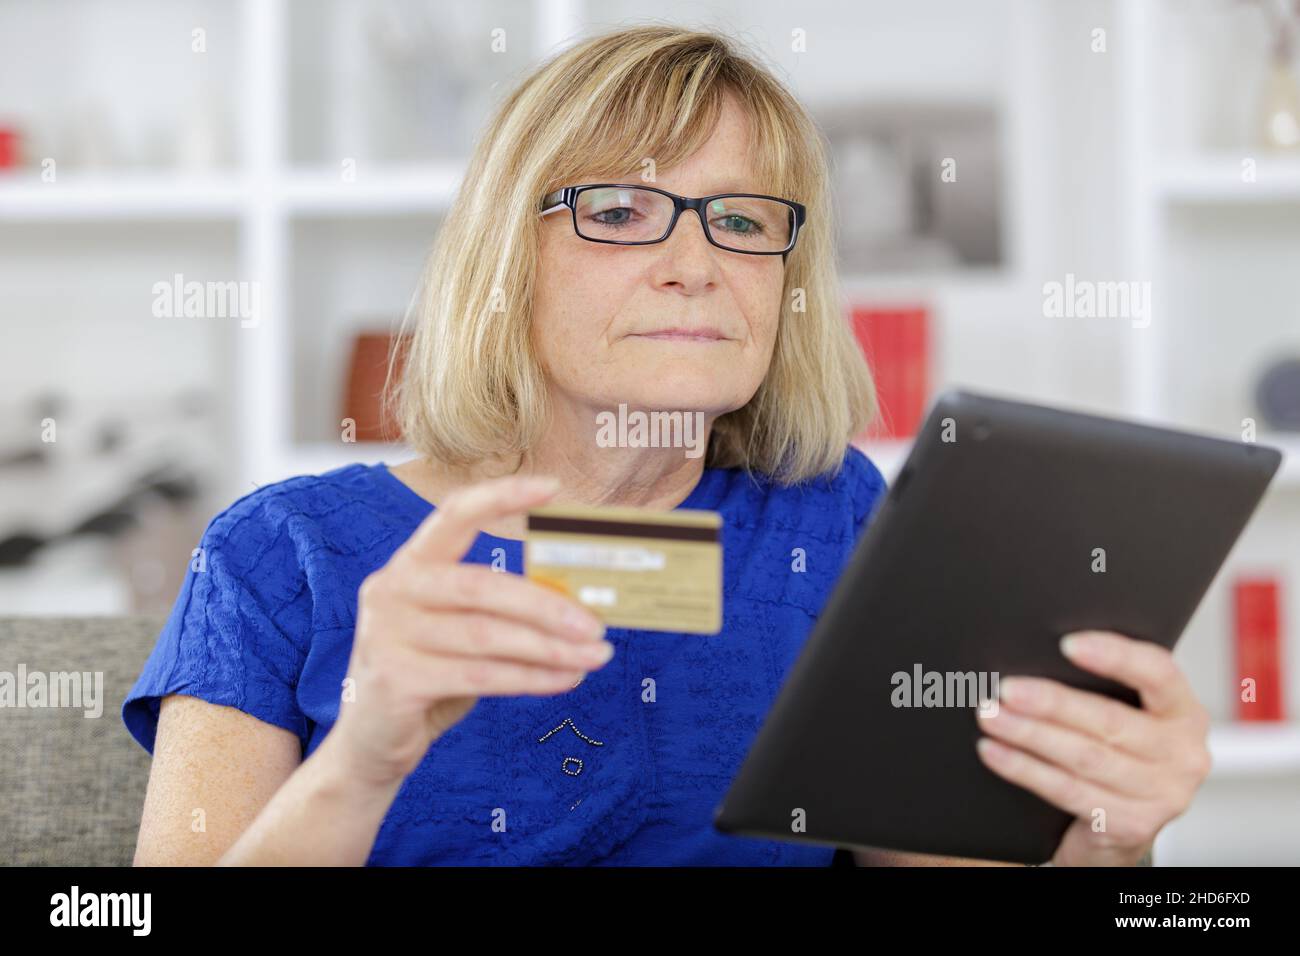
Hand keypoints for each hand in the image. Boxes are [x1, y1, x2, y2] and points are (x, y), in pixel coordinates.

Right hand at [331, 474, 614, 786]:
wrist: (371, 741)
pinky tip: (565, 679)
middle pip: (481, 586)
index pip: (454, 515)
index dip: (501, 496)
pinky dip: (531, 678)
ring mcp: (388, 635)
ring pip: (487, 637)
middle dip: (546, 605)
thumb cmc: (430, 674)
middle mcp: (392, 590)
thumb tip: (577, 604)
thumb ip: (500, 609)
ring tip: (595, 656)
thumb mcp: (460, 629)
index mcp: (410, 564)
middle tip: (595, 624)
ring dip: (550, 648)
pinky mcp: (396, 680)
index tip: (552, 487)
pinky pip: (480, 676)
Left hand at [974, 629, 1211, 865]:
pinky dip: (1024, 768)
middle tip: (1007, 689)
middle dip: (1051, 703)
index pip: (1158, 673)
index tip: (1066, 644)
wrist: (1125, 825)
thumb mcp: (1129, 713)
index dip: (1114, 655)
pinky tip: (995, 751)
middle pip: (1109, 721)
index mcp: (1184, 712)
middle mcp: (1182, 754)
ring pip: (1083, 758)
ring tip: (991, 718)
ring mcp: (1161, 795)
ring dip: (1029, 735)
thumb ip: (1101, 685)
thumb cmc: (1119, 749)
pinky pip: (1067, 791)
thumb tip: (1037, 656)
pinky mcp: (1131, 825)